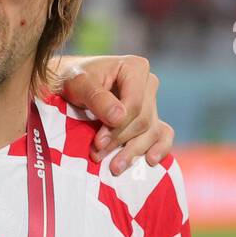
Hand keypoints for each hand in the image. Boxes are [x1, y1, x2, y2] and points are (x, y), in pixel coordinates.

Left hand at [53, 55, 174, 175]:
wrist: (71, 84)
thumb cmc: (74, 80)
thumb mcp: (79, 84)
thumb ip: (98, 98)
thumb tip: (119, 117)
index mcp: (135, 68)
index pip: (135, 104)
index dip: (118, 126)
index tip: (98, 142)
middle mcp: (149, 83)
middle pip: (142, 120)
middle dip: (120, 141)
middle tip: (97, 155)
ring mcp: (152, 102)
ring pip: (151, 131)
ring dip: (134, 151)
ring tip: (115, 167)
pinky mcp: (151, 118)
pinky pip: (164, 134)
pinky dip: (160, 148)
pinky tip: (150, 161)